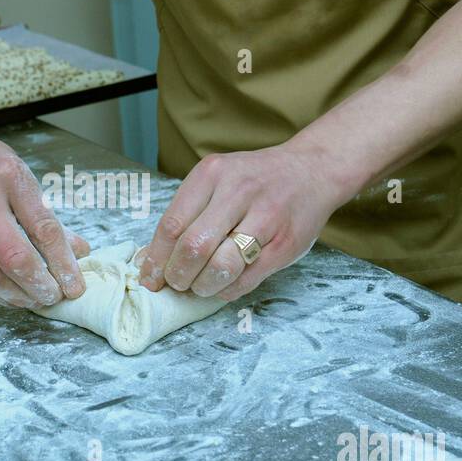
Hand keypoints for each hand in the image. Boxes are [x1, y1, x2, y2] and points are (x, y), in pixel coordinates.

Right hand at [0, 116, 88, 307]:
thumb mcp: (17, 173)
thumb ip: (44, 214)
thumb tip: (78, 250)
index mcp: (8, 177)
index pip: (44, 230)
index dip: (63, 264)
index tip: (75, 285)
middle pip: (15, 257)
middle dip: (40, 286)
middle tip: (54, 297)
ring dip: (16, 295)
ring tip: (33, 300)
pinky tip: (7, 294)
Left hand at [137, 142, 347, 301]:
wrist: (312, 170)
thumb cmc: (254, 179)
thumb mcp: (218, 178)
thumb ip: (188, 212)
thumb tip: (151, 258)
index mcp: (212, 174)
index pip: (172, 225)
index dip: (156, 259)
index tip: (149, 277)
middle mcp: (238, 192)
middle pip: (194, 248)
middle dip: (177, 275)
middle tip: (175, 283)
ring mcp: (265, 218)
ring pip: (221, 267)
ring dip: (202, 286)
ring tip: (198, 286)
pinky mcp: (285, 244)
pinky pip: (247, 279)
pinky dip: (227, 290)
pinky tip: (222, 286)